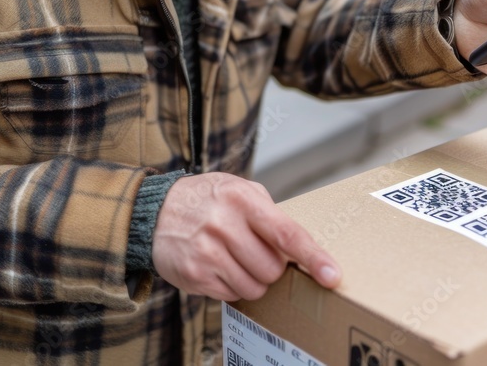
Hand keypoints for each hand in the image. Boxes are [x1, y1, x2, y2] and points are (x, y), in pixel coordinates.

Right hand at [151, 173, 339, 300]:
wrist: (154, 211)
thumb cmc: (207, 200)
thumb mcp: (238, 190)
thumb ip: (270, 213)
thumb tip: (302, 247)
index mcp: (242, 200)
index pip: (287, 233)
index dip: (313, 257)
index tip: (332, 275)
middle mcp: (224, 225)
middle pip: (273, 269)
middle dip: (271, 267)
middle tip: (253, 251)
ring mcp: (208, 252)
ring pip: (254, 288)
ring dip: (252, 280)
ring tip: (233, 258)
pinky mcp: (195, 275)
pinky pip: (231, 296)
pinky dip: (230, 286)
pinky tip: (216, 266)